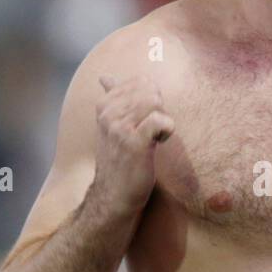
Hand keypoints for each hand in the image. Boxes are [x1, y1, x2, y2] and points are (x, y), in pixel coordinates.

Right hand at [92, 74, 173, 211]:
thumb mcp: (110, 125)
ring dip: (163, 120)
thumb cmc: (119, 159)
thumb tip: (104, 77)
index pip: (141, 81)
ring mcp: (119, 127)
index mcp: (105, 105)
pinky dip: (167, 130)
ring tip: (153, 138)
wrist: (114, 194)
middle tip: (152, 131)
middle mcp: (109, 113)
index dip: (153, 99)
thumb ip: (111, 98)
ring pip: (155, 101)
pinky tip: (159, 142)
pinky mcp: (134, 143)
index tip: (144, 121)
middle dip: (160, 108)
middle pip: (150, 90)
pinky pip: (160, 120)